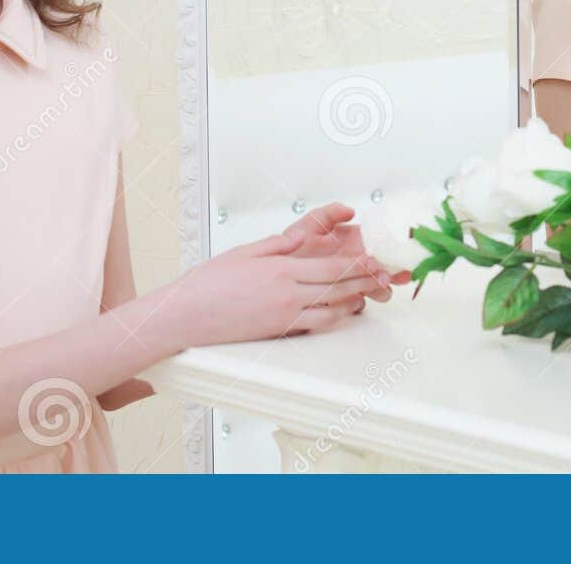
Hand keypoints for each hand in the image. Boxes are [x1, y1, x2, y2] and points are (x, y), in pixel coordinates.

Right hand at [172, 206, 392, 344]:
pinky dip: (331, 319)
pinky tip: (340, 314)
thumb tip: (301, 237)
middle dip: (364, 282)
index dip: (357, 265)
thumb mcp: (245, 252)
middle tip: (385, 278)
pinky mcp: (276, 334)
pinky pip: (312, 326)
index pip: (331, 267)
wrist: (185, 316)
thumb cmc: (208, 283)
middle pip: (337, 288)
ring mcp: (283, 317)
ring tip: (369, 296)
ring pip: (330, 311)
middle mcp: (287, 294)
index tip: (375, 261)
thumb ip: (277, 245)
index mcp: (281, 270)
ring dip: (352, 302)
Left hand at [280, 202, 411, 289]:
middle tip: (401, 275)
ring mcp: (348, 281)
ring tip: (382, 289)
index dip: (390, 247)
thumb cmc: (292, 247)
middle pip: (381, 267)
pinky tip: (359, 300)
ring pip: (373, 286)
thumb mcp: (309, 225)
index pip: (378, 243)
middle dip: (394, 271)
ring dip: (380, 288)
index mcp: (352, 241)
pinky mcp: (340, 299)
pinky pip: (356, 303)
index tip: (399, 250)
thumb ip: (329, 214)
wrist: (274, 275)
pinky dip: (360, 302)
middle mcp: (354, 262)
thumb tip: (351, 210)